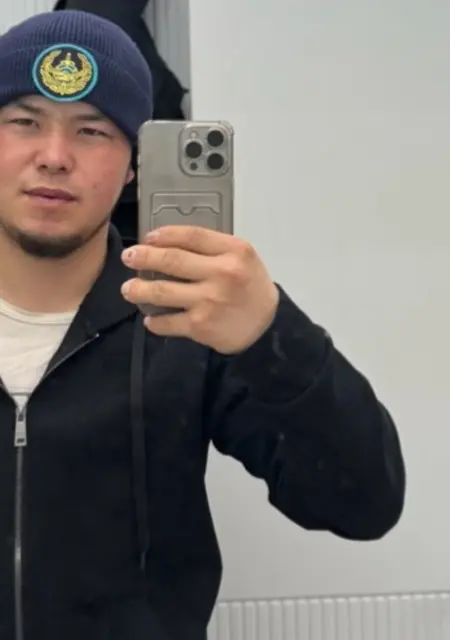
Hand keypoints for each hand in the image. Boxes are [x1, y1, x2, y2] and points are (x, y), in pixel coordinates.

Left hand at [120, 225, 278, 353]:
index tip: (148, 238)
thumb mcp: (242, 257)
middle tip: (128, 257)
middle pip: (172, 260)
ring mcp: (209, 301)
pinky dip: (154, 321)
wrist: (266, 326)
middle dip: (144, 257)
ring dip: (139, 289)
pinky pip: (168, 322)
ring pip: (163, 292)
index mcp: (234, 252)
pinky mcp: (200, 326)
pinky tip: (149, 319)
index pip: (192, 236)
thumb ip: (213, 247)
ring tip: (128, 289)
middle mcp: (222, 274)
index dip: (165, 234)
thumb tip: (167, 242)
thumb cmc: (250, 286)